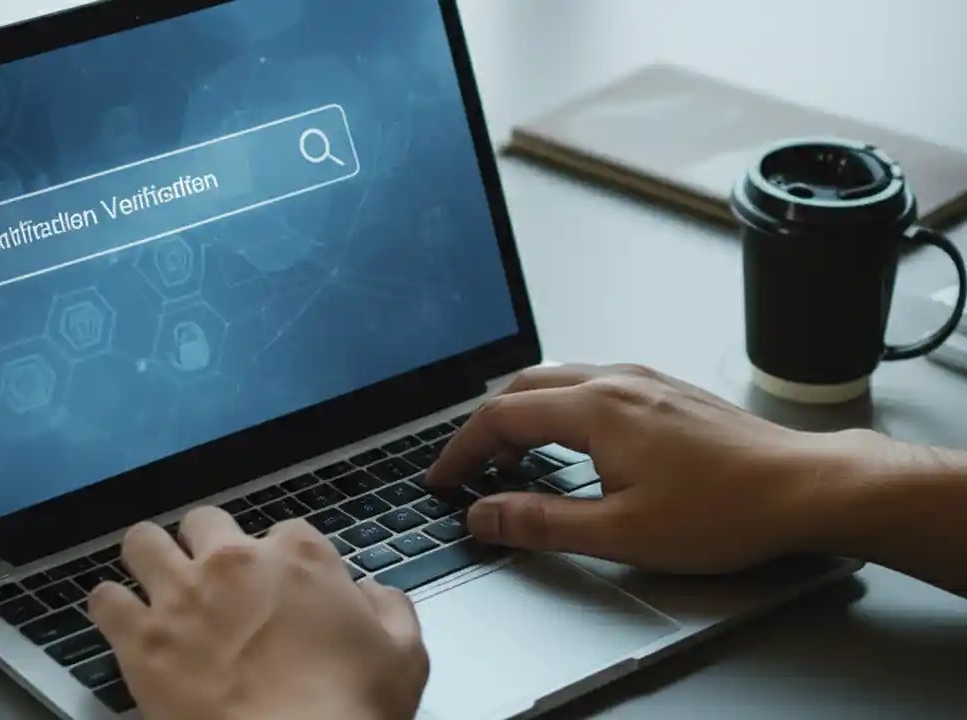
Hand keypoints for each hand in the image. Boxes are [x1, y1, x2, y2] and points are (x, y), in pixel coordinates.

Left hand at [87, 510, 428, 719]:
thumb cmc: (352, 709)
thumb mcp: (405, 655)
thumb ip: (390, 610)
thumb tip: (372, 594)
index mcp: (299, 557)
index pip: (285, 531)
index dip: (281, 561)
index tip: (281, 589)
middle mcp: (234, 562)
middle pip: (204, 521)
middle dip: (207, 545)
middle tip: (214, 581)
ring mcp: (181, 596)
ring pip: (142, 542)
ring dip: (150, 559)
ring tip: (157, 584)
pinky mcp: (140, 639)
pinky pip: (104, 599)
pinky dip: (112, 606)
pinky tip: (123, 620)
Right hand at [426, 363, 867, 573]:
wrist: (804, 487)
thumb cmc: (726, 509)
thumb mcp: (620, 532)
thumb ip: (541, 523)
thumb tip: (485, 516)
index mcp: (596, 408)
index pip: (501, 418)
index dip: (462, 450)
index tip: (444, 479)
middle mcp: (616, 381)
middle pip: (523, 388)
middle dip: (485, 428)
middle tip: (469, 470)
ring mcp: (644, 381)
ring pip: (558, 380)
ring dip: (522, 415)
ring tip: (512, 460)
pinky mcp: (665, 391)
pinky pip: (591, 385)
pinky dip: (558, 409)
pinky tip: (570, 443)